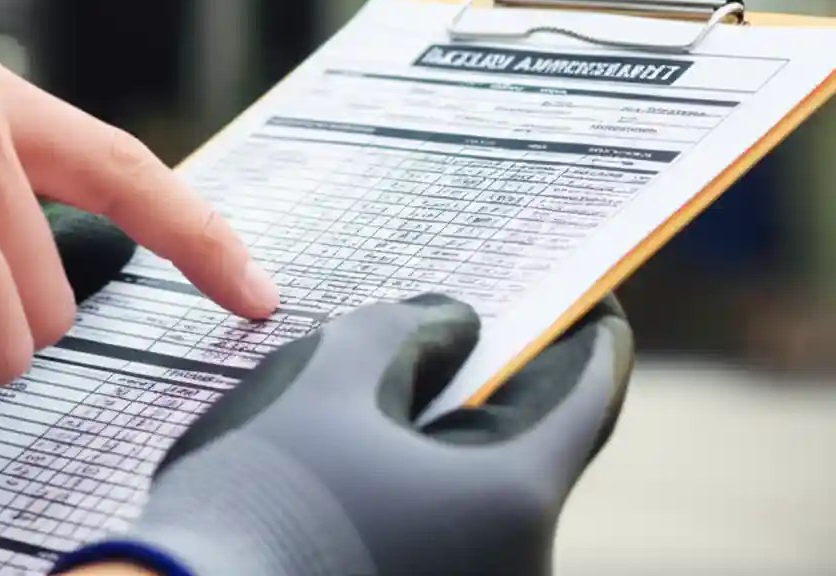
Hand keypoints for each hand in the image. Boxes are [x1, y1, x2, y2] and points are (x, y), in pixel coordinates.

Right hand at [54, 294, 633, 575]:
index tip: (588, 297)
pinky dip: (422, 482)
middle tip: (460, 329)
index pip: (588, 394)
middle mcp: (519, 561)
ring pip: (484, 490)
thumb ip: (408, 329)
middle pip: (532, 444)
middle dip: (497, 382)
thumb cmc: (257, 496)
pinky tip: (360, 459)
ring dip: (449, 434)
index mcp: (513, 496)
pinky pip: (449, 527)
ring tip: (382, 392)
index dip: (589, 333)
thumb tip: (453, 329)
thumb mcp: (330, 376)